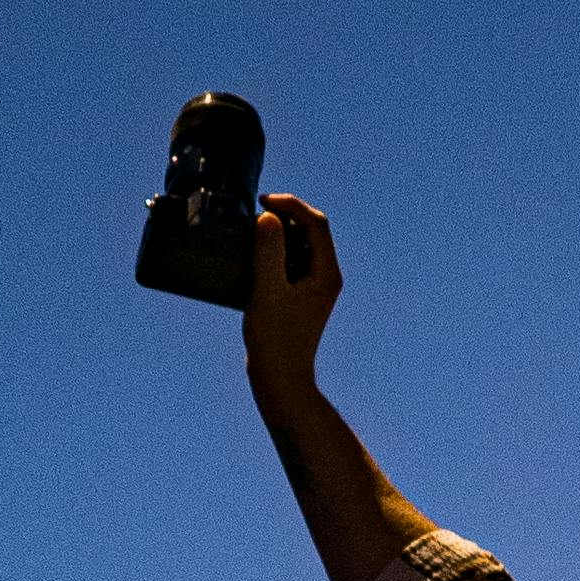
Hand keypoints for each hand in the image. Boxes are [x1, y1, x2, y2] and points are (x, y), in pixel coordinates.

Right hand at [245, 188, 344, 390]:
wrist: (281, 379)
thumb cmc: (275, 340)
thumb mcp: (267, 291)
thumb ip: (268, 252)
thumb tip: (268, 218)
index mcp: (326, 273)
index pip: (316, 223)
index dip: (291, 205)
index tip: (264, 201)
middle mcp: (326, 277)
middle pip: (312, 230)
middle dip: (287, 214)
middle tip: (258, 210)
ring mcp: (315, 288)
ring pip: (302, 245)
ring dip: (280, 231)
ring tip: (253, 228)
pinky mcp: (300, 297)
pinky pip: (292, 261)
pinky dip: (276, 250)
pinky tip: (254, 255)